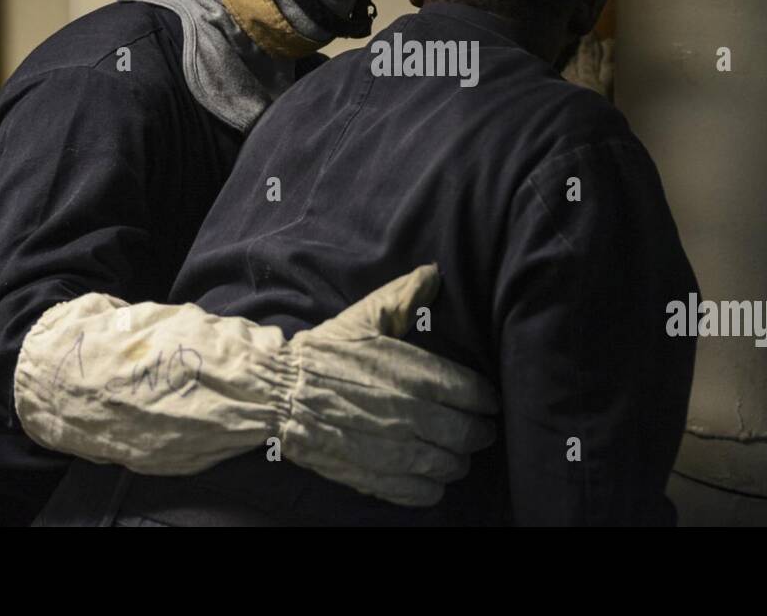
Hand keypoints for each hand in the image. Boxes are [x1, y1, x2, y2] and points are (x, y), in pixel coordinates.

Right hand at [270, 264, 500, 506]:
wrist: (279, 393)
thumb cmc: (325, 353)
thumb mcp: (366, 316)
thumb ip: (405, 296)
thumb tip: (434, 273)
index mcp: (416, 375)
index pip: (475, 394)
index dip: (487, 398)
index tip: (488, 400)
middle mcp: (412, 416)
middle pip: (469, 434)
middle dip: (479, 432)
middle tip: (478, 428)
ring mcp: (395, 451)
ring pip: (450, 465)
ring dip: (458, 460)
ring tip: (455, 452)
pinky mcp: (375, 478)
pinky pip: (422, 492)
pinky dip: (433, 487)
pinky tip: (430, 476)